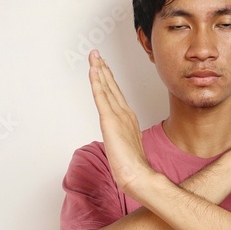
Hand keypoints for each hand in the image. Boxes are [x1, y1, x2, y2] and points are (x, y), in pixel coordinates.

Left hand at [87, 49, 154, 195]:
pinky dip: (97, 81)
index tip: (104, 67)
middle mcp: (124, 113)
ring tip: (94, 56)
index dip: (109, 79)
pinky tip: (94, 70)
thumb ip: (123, 138)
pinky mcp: (110, 120)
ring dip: (99, 69)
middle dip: (103, 68)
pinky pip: (101, 96)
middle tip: (97, 54)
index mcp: (128, 119)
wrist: (136, 175)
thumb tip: (119, 141)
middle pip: (111, 86)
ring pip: (106, 87)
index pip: (116, 95)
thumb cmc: (132, 167)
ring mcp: (118, 115)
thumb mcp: (126, 147)